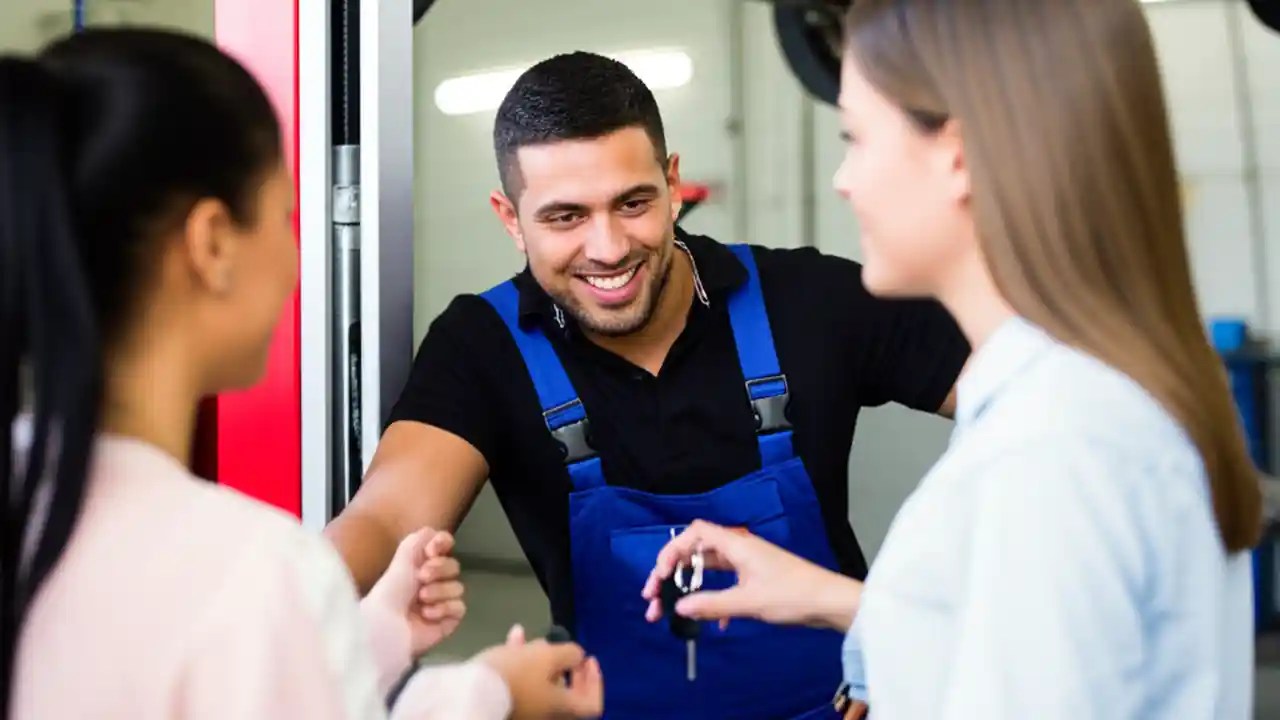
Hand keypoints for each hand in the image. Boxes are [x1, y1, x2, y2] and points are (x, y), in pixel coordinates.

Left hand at [366, 527, 465, 656]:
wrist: (387, 625)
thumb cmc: (390, 592)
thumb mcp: (402, 559)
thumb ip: (418, 540)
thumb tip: (435, 532)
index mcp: (420, 564)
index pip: (443, 546)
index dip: (442, 544)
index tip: (432, 550)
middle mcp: (432, 581)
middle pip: (454, 566)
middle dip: (439, 569)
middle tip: (422, 577)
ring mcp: (441, 602)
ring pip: (458, 587)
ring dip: (439, 591)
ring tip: (421, 600)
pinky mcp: (448, 621)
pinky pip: (459, 607)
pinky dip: (443, 609)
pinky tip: (427, 614)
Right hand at [477, 625, 603, 718]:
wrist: (468, 693)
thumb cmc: (516, 675)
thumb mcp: (548, 656)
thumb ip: (570, 655)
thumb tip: (577, 657)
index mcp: (562, 710)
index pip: (592, 704)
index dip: (595, 681)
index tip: (588, 659)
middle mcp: (545, 715)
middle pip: (564, 693)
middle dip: (563, 664)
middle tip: (562, 647)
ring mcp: (525, 711)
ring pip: (538, 683)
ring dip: (538, 658)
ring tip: (532, 637)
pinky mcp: (504, 703)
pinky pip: (519, 682)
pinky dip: (520, 661)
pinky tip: (514, 636)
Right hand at [640, 519, 861, 631]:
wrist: (829, 601)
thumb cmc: (792, 595)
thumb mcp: (748, 602)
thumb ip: (711, 604)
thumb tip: (679, 607)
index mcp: (735, 545)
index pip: (693, 534)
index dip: (672, 551)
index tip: (661, 576)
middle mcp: (738, 549)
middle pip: (695, 553)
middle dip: (671, 574)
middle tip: (653, 597)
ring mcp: (746, 563)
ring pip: (707, 570)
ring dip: (688, 588)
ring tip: (670, 610)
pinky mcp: (754, 578)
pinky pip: (723, 583)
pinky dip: (712, 598)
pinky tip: (713, 622)